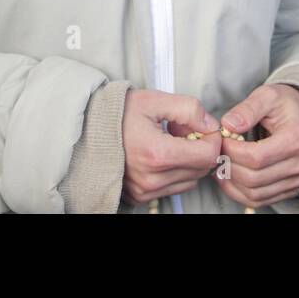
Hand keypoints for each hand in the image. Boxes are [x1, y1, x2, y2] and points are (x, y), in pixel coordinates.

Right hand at [120, 89, 221, 204]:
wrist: (87, 130)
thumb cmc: (120, 113)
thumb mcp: (155, 100)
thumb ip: (189, 109)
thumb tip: (210, 124)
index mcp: (157, 154)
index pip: (207, 155)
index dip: (211, 138)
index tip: (199, 125)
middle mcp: (152, 178)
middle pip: (201, 169)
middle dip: (199, 147)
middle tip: (181, 129)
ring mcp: (145, 191)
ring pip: (190, 180)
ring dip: (188, 161)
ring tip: (169, 141)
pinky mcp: (140, 196)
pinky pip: (174, 187)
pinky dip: (175, 171)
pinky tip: (161, 154)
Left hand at [217, 84, 298, 209]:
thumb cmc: (285, 105)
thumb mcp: (267, 95)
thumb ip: (247, 109)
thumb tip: (228, 126)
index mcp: (296, 139)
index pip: (256, 157)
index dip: (232, 151)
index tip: (222, 139)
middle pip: (253, 179)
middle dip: (229, 166)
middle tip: (219, 151)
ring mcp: (297, 180)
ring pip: (254, 194)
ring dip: (231, 182)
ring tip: (222, 164)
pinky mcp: (291, 189)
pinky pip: (259, 200)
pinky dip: (239, 192)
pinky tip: (230, 176)